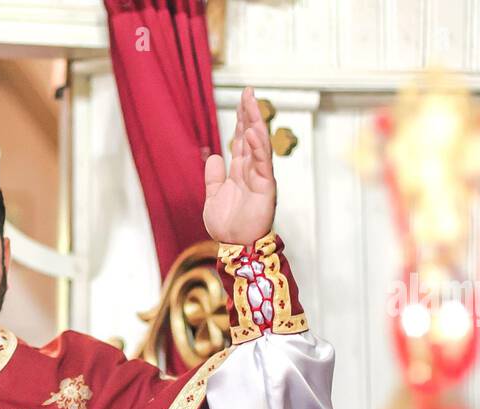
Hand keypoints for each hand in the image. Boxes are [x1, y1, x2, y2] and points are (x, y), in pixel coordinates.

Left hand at [202, 87, 276, 245]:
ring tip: (251, 104)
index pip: (241, 139)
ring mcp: (260, 177)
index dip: (241, 119)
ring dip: (255, 123)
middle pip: (251, 136)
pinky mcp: (266, 187)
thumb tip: (214, 156)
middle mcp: (252, 170)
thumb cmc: (227, 225)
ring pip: (259, 145)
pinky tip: (251, 132)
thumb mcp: (213, 196)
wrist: (233, 246)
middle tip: (248, 91)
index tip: (242, 99)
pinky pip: (262, 163)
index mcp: (240, 170)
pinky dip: (258, 147)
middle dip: (249, 113)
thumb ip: (213, 177)